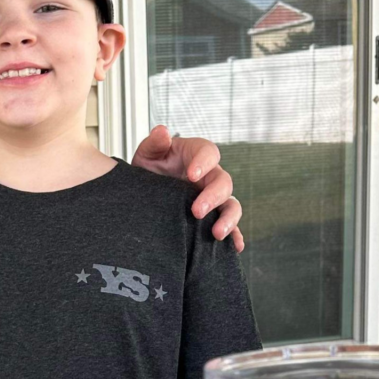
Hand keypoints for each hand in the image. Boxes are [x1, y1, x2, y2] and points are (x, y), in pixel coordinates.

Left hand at [131, 125, 244, 251]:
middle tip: (197, 211)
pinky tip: (235, 247)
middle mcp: (210, 176)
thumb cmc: (149, 169)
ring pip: (231, 205)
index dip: (204, 162)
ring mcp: (213, 198)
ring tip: (217, 234)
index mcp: (196, 155)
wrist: (144, 194)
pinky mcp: (213, 217)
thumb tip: (161, 131)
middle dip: (213, 197)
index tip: (191, 175)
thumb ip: (154, 143)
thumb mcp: (147, 155)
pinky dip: (235, 236)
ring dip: (229, 219)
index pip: (209, 152)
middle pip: (223, 182)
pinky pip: (230, 226)